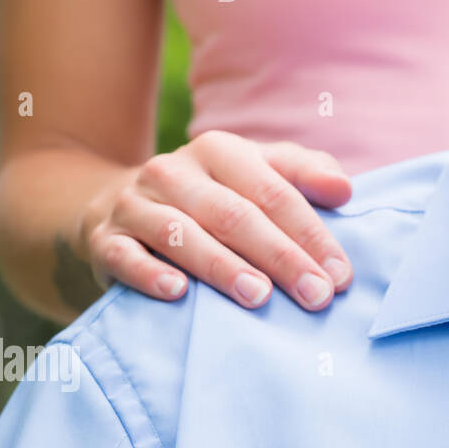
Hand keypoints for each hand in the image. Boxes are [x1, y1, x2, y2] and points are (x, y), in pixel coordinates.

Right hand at [77, 131, 353, 310]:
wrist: (120, 206)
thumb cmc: (213, 195)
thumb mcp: (257, 172)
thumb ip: (304, 173)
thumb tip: (344, 190)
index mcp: (220, 150)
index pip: (274, 192)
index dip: (311, 234)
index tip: (340, 274)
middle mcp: (174, 171)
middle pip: (235, 215)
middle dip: (281, 257)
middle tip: (316, 295)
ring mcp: (135, 203)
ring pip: (183, 234)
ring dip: (223, 267)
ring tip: (259, 296)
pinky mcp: (104, 238)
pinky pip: (125, 256)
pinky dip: (150, 274)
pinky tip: (178, 293)